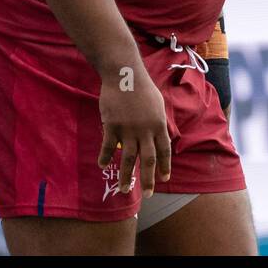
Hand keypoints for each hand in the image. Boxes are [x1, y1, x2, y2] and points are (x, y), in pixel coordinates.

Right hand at [97, 67, 170, 198]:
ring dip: (127, 176)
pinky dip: (105, 157)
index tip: (163, 179)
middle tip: (147, 194)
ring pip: (128, 158)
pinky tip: (102, 166)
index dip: (164, 166)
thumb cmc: (142, 88)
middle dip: (148, 179)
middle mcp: (145, 130)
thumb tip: (161, 138)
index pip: (164, 151)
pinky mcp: (112, 125)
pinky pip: (108, 146)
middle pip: (148, 160)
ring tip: (124, 189)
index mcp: (159, 125)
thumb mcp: (157, 105)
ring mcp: (128, 129)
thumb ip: (158, 123)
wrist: (124, 74)